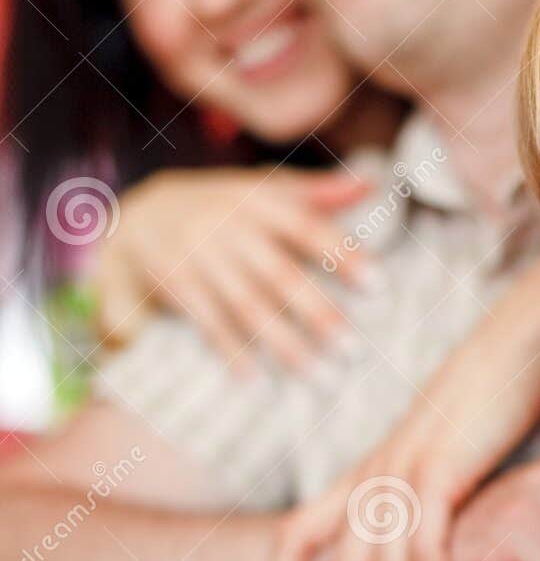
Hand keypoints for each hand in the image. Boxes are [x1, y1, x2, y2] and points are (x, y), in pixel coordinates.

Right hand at [97, 165, 371, 369]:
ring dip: (283, 343)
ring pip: (247, 305)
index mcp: (258, 202)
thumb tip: (371, 183)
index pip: (307, 228)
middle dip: (318, 313)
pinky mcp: (175, 283)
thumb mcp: (261, 189)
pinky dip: (231, 349)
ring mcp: (199, 256)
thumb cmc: (222, 206)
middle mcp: (229, 228)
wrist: (140, 215)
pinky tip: (256, 377)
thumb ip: (314, 191)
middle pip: (280, 275)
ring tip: (318, 376)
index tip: (378, 286)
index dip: (342, 255)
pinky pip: (207, 321)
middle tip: (353, 350)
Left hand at [267, 248, 539, 560]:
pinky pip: (425, 554)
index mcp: (361, 476)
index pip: (296, 534)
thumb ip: (413, 502)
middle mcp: (370, 479)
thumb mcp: (431, 461)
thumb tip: (414, 553)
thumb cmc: (480, 414)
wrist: (507, 357)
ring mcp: (400, 477)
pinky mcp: (438, 474)